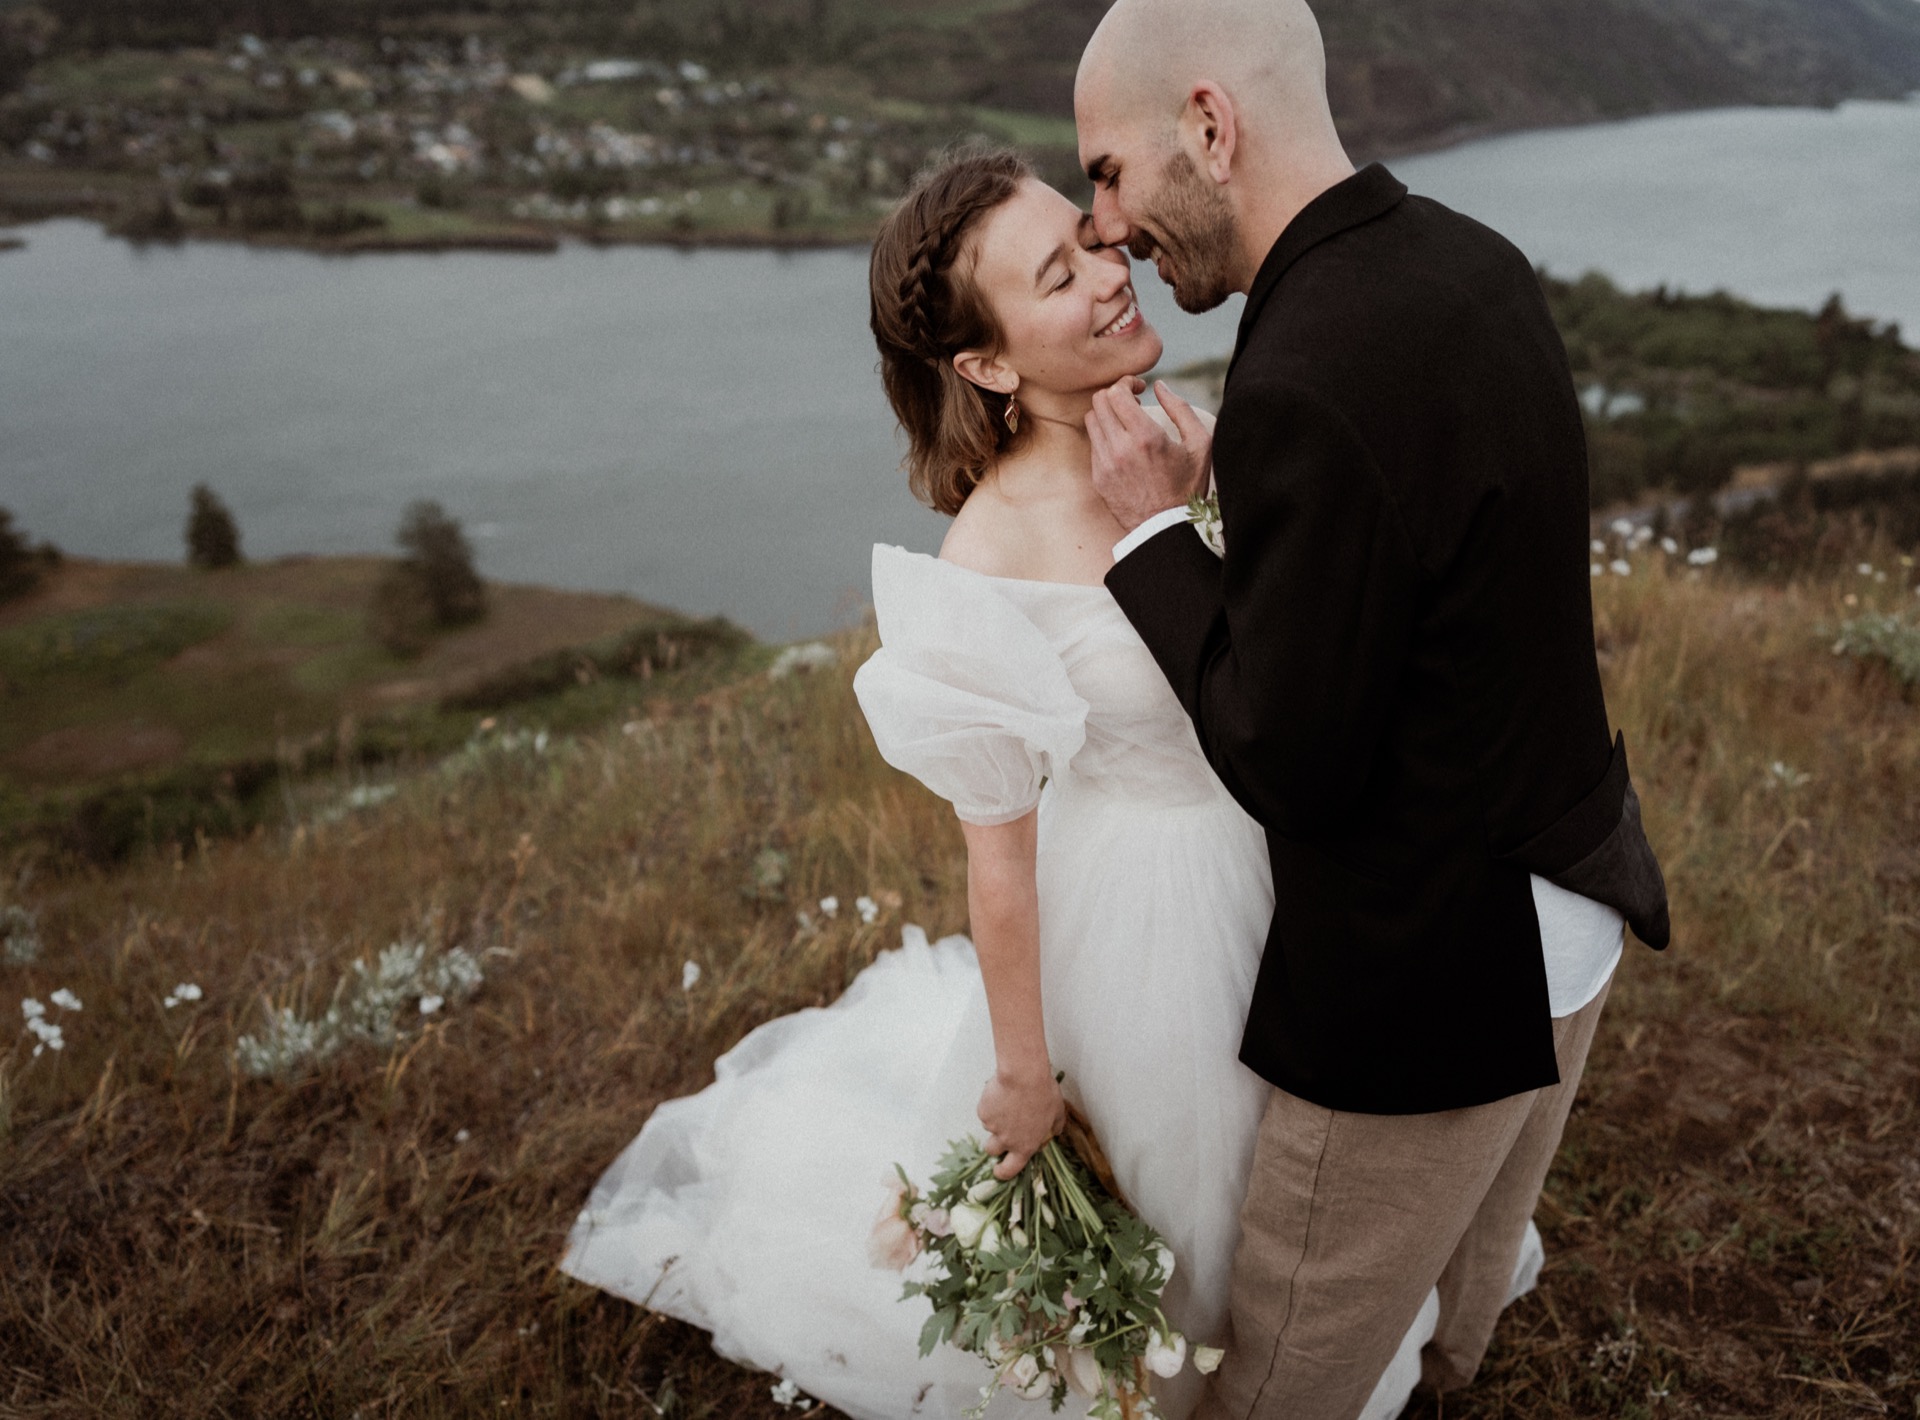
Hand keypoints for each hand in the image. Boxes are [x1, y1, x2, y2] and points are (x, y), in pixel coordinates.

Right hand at [977, 1066, 1066, 1180]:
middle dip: (994, 1143)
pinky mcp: (983, 1112)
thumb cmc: (1043, 1093)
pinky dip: (990, 1105)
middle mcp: (1007, 1140)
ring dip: (995, 1119)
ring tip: (1007, 1102)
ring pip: (989, 1127)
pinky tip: (1001, 1093)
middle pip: (992, 1150)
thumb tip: (1056, 1131)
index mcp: (1025, 1146)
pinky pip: (985, 1111)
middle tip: (1000, 1130)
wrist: (1024, 1076)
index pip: (1010, 1169)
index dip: (1003, 1172)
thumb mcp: (1057, 1112)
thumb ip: (1055, 1126)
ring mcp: (993, 1126)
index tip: (999, 1171)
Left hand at [1087, 378, 1213, 532]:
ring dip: (1107, 413)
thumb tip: (1159, 386)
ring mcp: (1105, 464)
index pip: (1116, 392)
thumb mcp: (1200, 444)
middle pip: (1099, 401)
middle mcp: (1120, 449)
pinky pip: (1092, 443)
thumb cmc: (1188, 486)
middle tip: (1132, 402)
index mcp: (1146, 437)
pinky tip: (1122, 443)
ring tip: (1126, 422)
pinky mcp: (1098, 477)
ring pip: (1091, 420)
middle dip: (1115, 394)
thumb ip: (1181, 409)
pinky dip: (1104, 435)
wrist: (1167, 529)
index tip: (1139, 388)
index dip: (1126, 382)